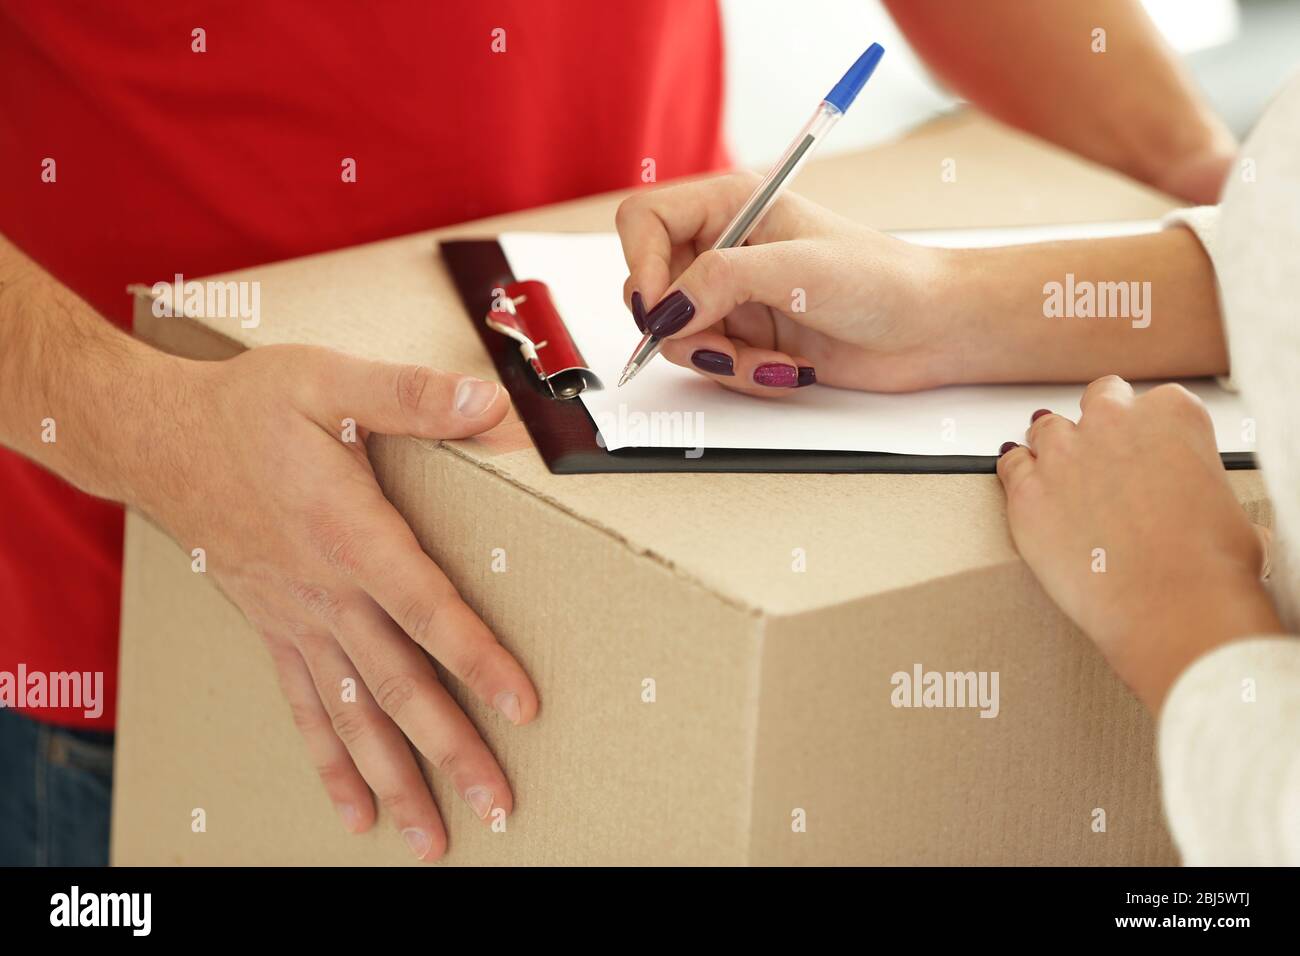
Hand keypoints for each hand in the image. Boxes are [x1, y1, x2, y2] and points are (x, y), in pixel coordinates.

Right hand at [138, 344, 537, 860]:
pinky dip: (330, 764)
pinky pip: (305, 710)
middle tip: (497, 804)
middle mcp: (325, 592)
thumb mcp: (328, 382)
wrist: (159, 441)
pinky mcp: (277, 631)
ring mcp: (298, 621)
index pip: (425, 608)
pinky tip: (356, 809)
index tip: (521, 706)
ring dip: (395, 780)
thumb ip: (410, 397)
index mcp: (348, 532)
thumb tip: (489, 406)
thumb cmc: (245, 410)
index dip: (476, 658)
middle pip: (397, 685)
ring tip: (431, 838)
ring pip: (352, 715)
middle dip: (448, 750)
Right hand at [615, 173, 957, 393]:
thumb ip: (722, 280)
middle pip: (650, 288)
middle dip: (681, 328)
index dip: (640, 265)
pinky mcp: (746, 339)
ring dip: (720, 360)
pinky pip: (710, 366)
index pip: (644, 222)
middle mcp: (723, 248)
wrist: (931, 330)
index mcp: (731, 205)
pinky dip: (742, 376)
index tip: (659, 310)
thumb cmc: (883, 280)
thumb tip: (665, 310)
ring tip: (773, 361)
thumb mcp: (799, 269)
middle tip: (718, 345)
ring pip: (677, 337)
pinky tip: (788, 368)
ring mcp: (732, 297)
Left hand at [996, 375, 1279, 710]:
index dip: (1149, 432)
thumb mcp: (1230, 512)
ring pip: (1047, 430)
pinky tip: (1025, 488)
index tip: (1147, 453)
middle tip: (1106, 457)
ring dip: (1055, 449)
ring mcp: (1063, 453)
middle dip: (1102, 424)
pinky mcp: (1026, 491)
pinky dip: (1016, 473)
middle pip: (1099, 401)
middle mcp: (1113, 422)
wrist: (1171, 606)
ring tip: (1063, 478)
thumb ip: (1202, 492)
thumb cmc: (1210, 567)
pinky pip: (1009, 465)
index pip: (1154, 402)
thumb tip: (1202, 512)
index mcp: (1172, 414)